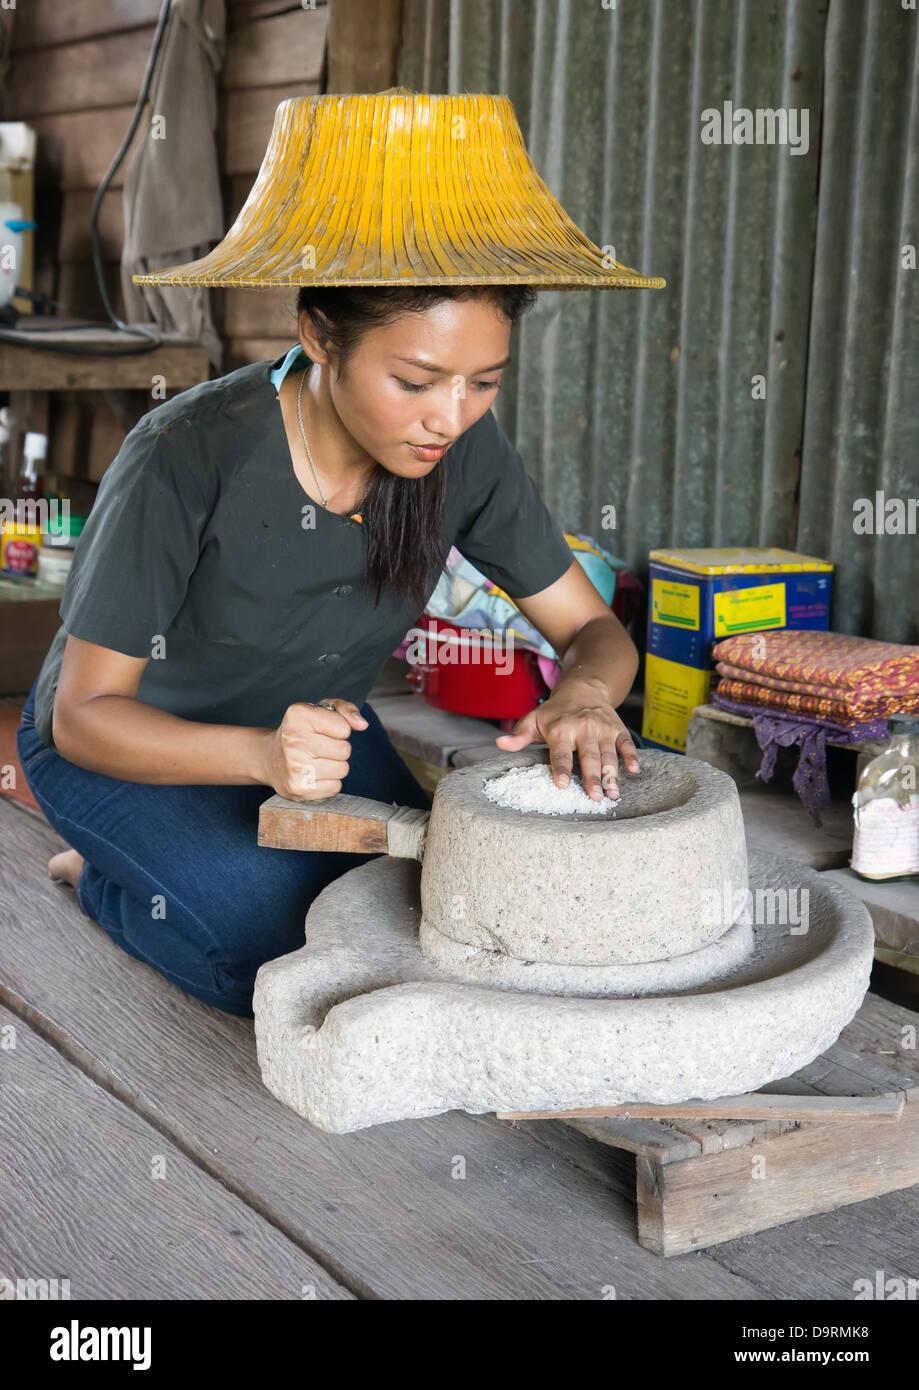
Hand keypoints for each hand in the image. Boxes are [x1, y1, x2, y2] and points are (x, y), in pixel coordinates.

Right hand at [260, 698, 367, 800]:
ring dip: (335, 766)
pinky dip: (329, 782)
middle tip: (320, 747)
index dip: (340, 729)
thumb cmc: (302, 732)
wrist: (269, 759)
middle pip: (345, 750)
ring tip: (317, 761)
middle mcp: (293, 741)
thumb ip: (345, 710)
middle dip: (338, 748)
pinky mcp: (299, 789)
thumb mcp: (320, 711)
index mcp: (298, 716)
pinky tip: (314, 775)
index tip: (324, 730)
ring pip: (342, 769)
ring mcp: (295, 767)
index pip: (344, 728)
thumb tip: (362, 725)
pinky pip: (335, 787)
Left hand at [495, 676, 639, 800]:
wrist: (583, 688)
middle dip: (592, 777)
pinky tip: (635, 770)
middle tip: (595, 797)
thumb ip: (518, 736)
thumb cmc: (555, 711)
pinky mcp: (618, 729)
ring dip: (612, 774)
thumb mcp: (533, 719)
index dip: (561, 768)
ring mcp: (602, 729)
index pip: (560, 752)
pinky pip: (626, 743)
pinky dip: (632, 756)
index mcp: (560, 729)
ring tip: (613, 794)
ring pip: (609, 754)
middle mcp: (583, 728)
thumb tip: (500, 744)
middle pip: (588, 756)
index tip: (562, 784)